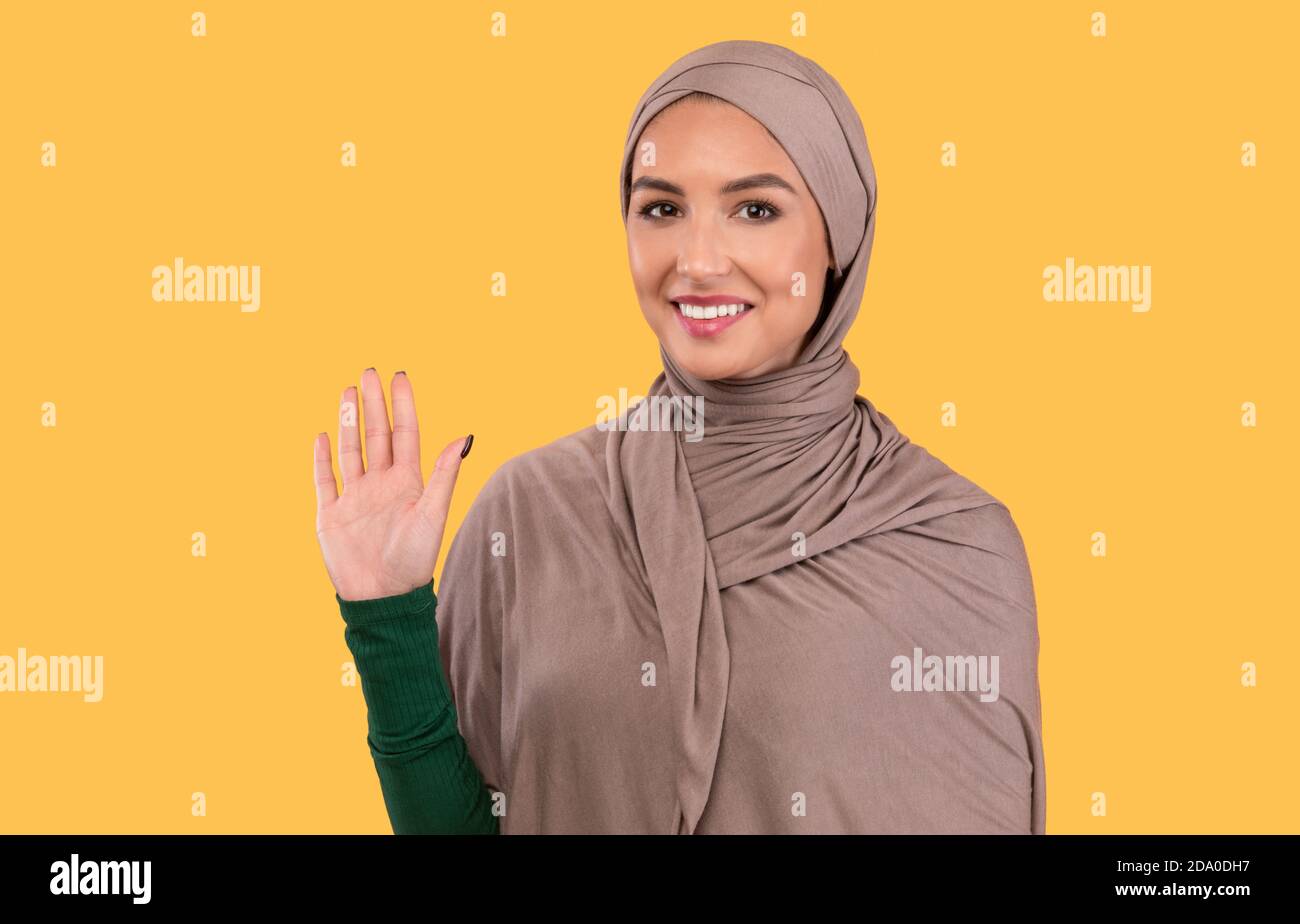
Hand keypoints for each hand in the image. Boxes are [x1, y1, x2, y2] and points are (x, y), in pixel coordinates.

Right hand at [313, 368, 472, 600]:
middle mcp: (381, 484)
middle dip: (373, 403)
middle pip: (376, 435)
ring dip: (348, 422)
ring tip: (347, 392)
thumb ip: (445, 475)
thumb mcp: (433, 514)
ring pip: (351, 450)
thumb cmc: (413, 560)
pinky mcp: (331, 513)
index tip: (399, 376)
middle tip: (367, 371)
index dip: (402, 405)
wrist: (382, 596)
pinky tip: (322, 435)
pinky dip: (322, 458)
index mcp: (408, 482)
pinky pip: (325, 479)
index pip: (405, 434)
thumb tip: (465, 437)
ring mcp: (355, 497)